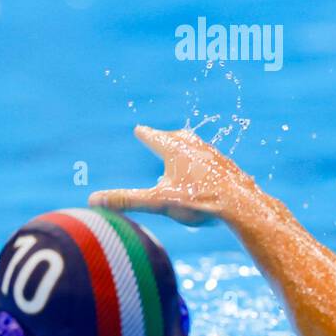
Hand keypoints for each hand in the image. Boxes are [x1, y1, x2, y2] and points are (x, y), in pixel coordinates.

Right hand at [89, 125, 254, 225]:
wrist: (242, 206)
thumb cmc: (199, 201)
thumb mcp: (158, 203)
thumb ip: (126, 200)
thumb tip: (93, 200)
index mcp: (176, 152)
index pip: (155, 139)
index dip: (145, 135)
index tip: (139, 129)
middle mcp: (196, 149)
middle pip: (178, 138)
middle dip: (167, 137)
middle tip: (161, 135)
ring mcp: (215, 158)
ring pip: (198, 147)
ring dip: (188, 147)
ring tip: (184, 151)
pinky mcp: (229, 169)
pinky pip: (213, 161)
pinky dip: (205, 162)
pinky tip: (208, 173)